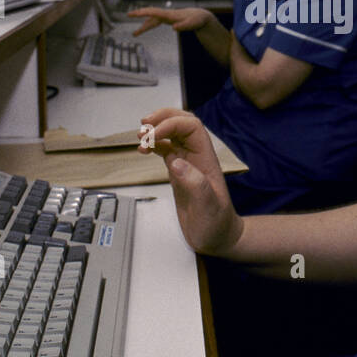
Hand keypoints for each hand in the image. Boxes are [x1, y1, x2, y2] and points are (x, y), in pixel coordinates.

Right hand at [128, 6, 213, 36]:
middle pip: (150, 13)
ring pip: (151, 20)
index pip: (155, 12)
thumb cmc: (197, 20)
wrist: (200, 16)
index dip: (145, 12)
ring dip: (142, 26)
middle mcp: (166, 14)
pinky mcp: (167, 20)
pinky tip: (143, 29)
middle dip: (139, 14)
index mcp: (170, 15)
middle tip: (128, 15)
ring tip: (134, 34)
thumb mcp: (192, 24)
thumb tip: (174, 28)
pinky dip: (148, 25)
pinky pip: (154, 22)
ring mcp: (166, 17)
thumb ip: (184, 26)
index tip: (136, 13)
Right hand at [138, 108, 241, 255]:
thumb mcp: (208, 208)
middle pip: (183, 123)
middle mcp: (197, 157)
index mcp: (206, 159)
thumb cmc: (215, 225)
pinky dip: (153, 145)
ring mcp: (187, 163)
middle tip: (143, 125)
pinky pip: (166, 149)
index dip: (171, 123)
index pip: (191, 127)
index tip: (153, 135)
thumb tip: (176, 161)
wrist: (217, 238)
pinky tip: (144, 149)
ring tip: (139, 137)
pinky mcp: (178, 172)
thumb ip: (196, 185)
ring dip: (156, 130)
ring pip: (173, 134)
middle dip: (163, 118)